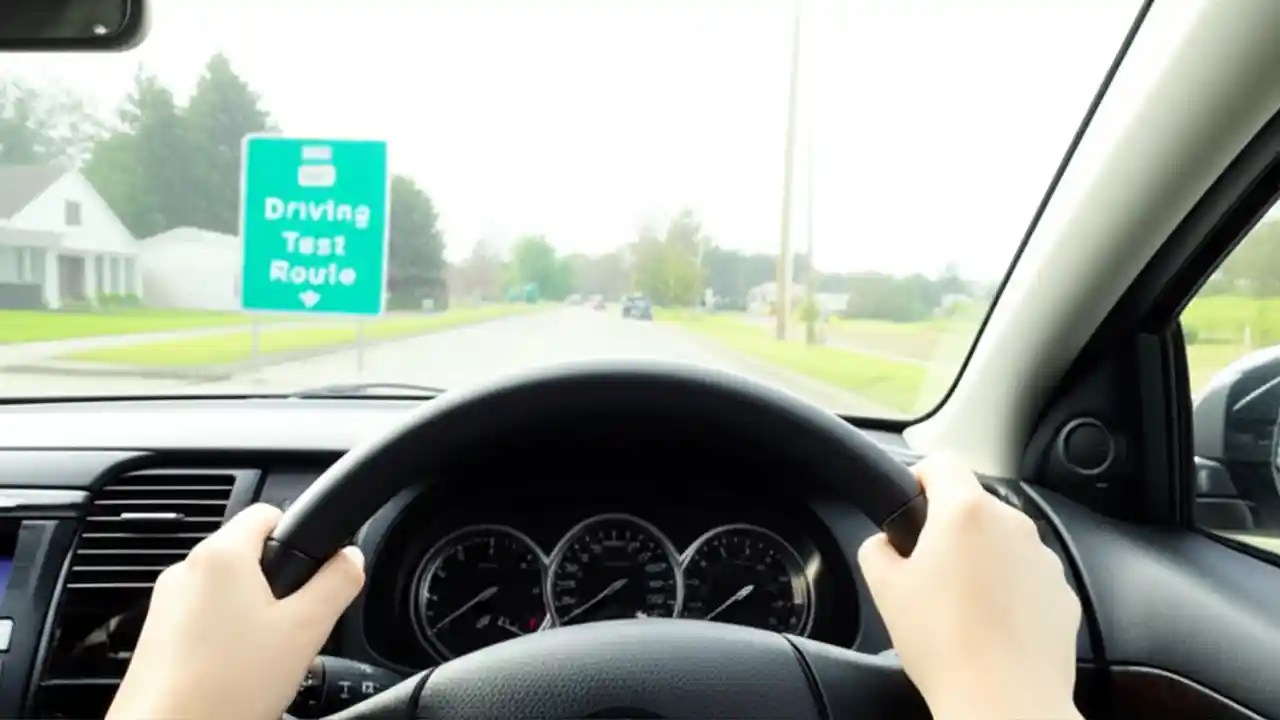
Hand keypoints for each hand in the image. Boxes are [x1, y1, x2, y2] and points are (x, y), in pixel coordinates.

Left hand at [107, 504, 365, 719]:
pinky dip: (225, 637)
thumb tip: (351, 559)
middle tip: (292, 628)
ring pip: (227, 591)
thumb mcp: (305, 632)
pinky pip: (203, 620)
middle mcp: (185, 571)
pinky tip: (236, 673)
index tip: (313, 573)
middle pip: (249, 555)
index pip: (270, 512)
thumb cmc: (227, 688)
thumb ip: (336, 584)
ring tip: (263, 659)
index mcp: (221, 556)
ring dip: (252, 614)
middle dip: (278, 585)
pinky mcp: (156, 637)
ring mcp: (165, 605)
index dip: (300, 537)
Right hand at [858, 456, 1082, 719]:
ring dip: (981, 561)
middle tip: (924, 570)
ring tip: (958, 606)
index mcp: (966, 512)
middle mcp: (1013, 526)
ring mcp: (1043, 560)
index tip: (910, 499)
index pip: (941, 463)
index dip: (919, 477)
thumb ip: (877, 549)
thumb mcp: (884, 588)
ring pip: (1002, 543)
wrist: (1002, 700)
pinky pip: (1027, 578)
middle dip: (948, 529)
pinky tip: (988, 626)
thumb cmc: (944, 644)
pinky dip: (1009, 592)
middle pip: (973, 506)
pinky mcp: (1062, 595)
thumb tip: (885, 545)